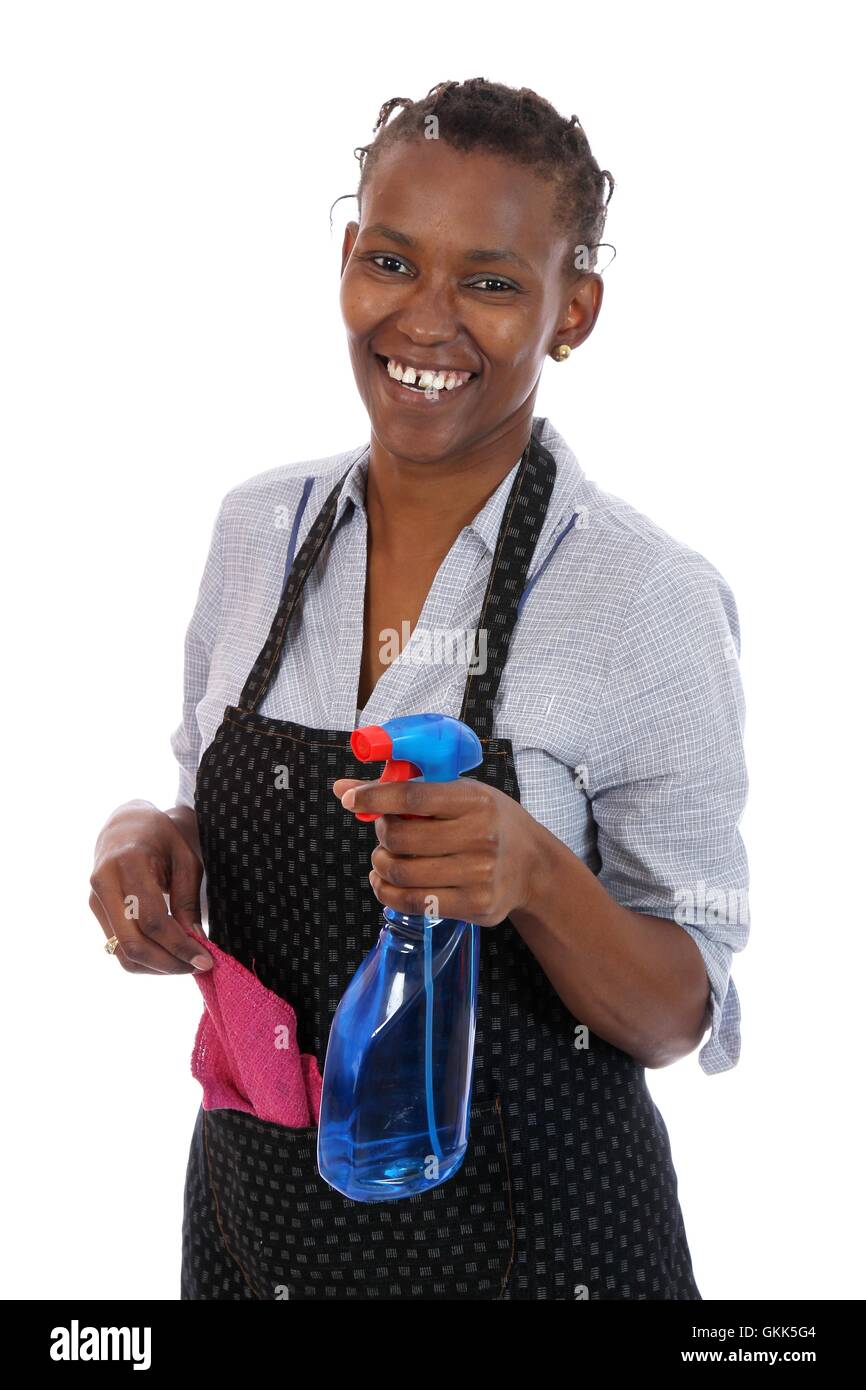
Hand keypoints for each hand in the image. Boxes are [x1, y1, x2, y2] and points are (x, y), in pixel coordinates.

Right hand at [89, 799, 211, 974]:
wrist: (124, 825)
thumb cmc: (161, 838)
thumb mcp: (185, 858)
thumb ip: (187, 900)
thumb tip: (195, 941)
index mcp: (128, 863)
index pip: (152, 920)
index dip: (179, 946)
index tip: (206, 960)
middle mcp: (104, 884)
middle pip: (133, 944)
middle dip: (168, 964)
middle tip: (198, 966)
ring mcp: (95, 900)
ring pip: (123, 954)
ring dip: (157, 967)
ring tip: (186, 961)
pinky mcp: (96, 912)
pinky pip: (119, 949)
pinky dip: (146, 960)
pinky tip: (169, 954)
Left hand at [331, 776, 541, 926]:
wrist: (534, 866)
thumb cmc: (489, 822)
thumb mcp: (459, 793)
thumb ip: (405, 789)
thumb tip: (343, 789)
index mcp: (475, 800)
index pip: (412, 797)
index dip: (374, 797)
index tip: (351, 799)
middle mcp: (479, 836)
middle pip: (400, 838)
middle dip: (381, 834)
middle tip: (385, 832)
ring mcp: (478, 874)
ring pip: (401, 873)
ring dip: (380, 865)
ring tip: (385, 858)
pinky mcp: (475, 905)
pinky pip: (413, 902)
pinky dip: (387, 892)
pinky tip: (387, 882)